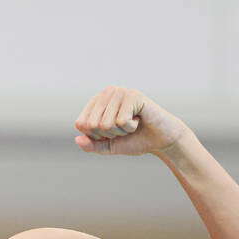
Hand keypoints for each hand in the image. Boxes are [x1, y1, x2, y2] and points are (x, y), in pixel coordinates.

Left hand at [73, 86, 190, 155]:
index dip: (95, 136)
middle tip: (123, 129)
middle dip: (108, 134)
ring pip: (105, 124)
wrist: (161, 140)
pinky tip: (139, 120)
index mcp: (96, 102)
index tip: (111, 132)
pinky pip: (121, 121)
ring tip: (132, 124)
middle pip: (92, 124)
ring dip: (121, 131)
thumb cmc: (134, 140)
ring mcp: (120, 92)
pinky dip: (130, 128)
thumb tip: (77, 139)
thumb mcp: (108, 146)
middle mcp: (106, 93)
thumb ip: (91, 145)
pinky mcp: (133, 96)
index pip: (81, 124)